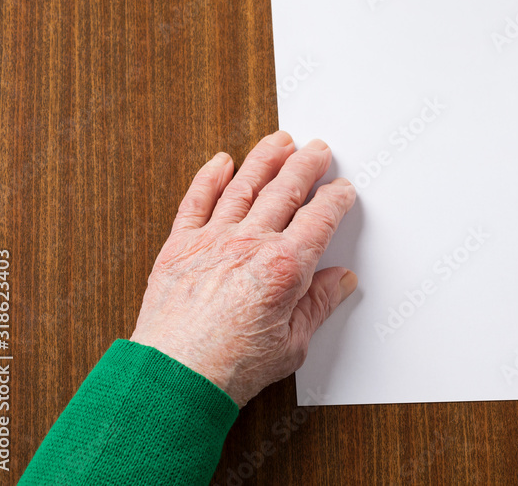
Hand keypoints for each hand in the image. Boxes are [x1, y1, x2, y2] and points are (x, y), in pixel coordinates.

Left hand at [130, 131, 356, 406]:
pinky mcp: (180, 246)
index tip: (342, 189)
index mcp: (286, 267)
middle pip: (286, 190)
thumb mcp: (293, 343)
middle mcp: (251, 244)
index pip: (320, 218)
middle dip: (306, 165)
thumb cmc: (231, 366)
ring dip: (266, 158)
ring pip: (245, 185)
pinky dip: (210, 177)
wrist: (175, 377)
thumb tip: (341, 281)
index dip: (336, 198)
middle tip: (317, 149)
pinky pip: (196, 201)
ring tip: (280, 141)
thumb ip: (319, 304)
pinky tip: (222, 162)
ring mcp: (213, 240)